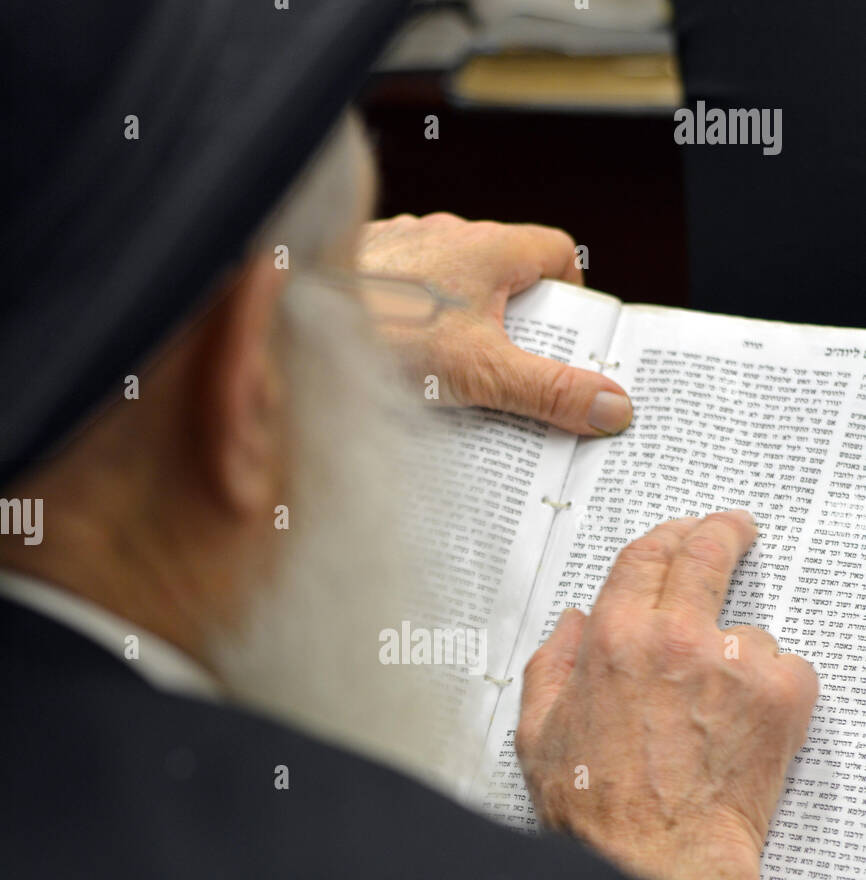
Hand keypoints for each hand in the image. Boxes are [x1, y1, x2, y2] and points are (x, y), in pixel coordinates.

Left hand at [356, 213, 631, 435]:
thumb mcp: (484, 372)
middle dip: (515, 323)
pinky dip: (417, 324)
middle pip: (506, 273)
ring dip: (464, 324)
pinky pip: (409, 293)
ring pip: (454, 284)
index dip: (569, 295)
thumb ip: (551, 391)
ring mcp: (403, 248)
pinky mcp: (365, 267)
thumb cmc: (387, 332)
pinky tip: (404, 363)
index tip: (567, 338)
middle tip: (514, 373)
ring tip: (457, 377)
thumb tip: (611, 407)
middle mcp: (446, 237)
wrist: (296, 319)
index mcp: (489, 248)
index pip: (556, 252)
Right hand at [515, 510, 817, 879]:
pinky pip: (786, 668)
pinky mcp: (783, 695)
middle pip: (707, 550)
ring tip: (714, 714)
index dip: (667, 534)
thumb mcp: (539, 735)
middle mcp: (676, 638)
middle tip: (734, 532)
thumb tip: (573, 626)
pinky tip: (742, 729)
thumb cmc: (602, 813)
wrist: (664, 864)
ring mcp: (736, 664)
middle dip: (723, 532)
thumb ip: (552, 666)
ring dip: (736, 655)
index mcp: (614, 639)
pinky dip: (771, 690)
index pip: (647, 554)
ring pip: (747, 630)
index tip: (685, 532)